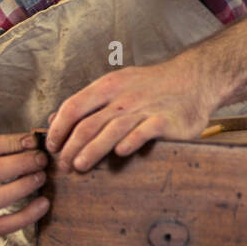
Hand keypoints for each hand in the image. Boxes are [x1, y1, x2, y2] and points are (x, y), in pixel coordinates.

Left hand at [44, 57, 218, 171]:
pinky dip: (130, 143)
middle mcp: (123, 97)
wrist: (194, 79)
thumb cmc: (150, 87)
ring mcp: (144, 108)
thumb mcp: (116, 86)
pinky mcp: (165, 120)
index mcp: (107, 86)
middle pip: (88, 124)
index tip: (52, 146)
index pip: (73, 107)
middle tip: (63, 165)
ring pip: (111, 131)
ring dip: (92, 151)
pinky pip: (143, 133)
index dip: (58, 128)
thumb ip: (87, 103)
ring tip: (79, 166)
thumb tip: (52, 120)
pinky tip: (120, 154)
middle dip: (71, 147)